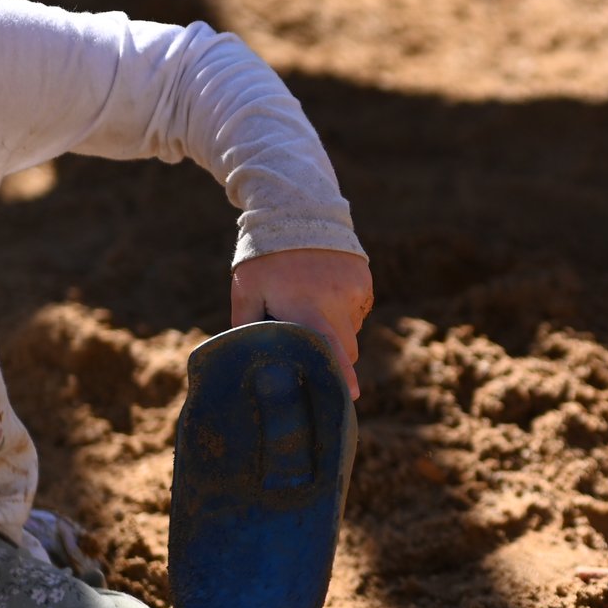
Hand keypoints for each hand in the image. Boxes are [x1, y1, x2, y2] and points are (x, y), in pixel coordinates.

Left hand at [229, 247, 372, 397]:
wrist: (296, 212)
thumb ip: (246, 325)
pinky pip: (359, 309)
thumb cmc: (264, 257)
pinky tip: (325, 293)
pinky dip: (345, 311)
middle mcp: (335, 300)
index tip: (353, 395)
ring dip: (337, 330)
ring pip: (352, 329)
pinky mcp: (364, 281)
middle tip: (313, 347)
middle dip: (334, 356)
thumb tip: (243, 357)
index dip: (342, 374)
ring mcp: (353, 290)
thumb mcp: (246, 291)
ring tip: (313, 307)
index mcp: (306, 307)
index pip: (330, 348)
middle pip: (347, 348)